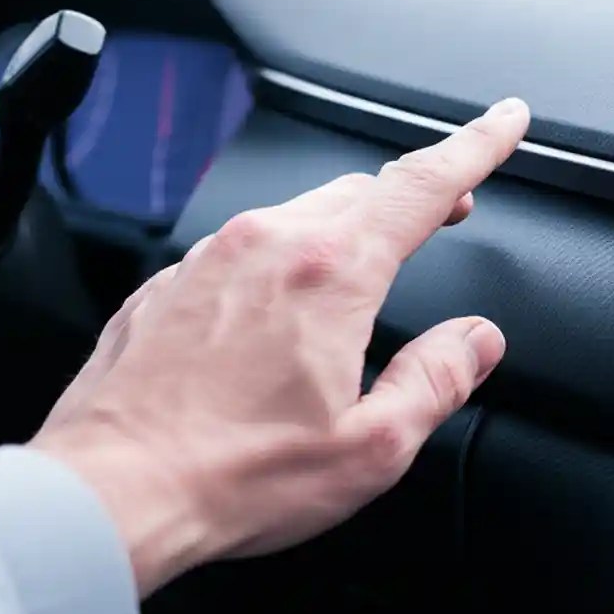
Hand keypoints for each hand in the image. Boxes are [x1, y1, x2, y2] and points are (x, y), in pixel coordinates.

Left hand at [29, 98, 529, 595]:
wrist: (110, 491)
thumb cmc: (232, 476)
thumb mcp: (369, 448)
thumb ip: (436, 381)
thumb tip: (476, 341)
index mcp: (330, 275)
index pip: (422, 185)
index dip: (475, 147)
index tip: (503, 121)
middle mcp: (267, 246)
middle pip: (362, 190)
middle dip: (413, 194)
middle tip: (446, 214)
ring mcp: (209, 259)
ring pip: (298, 213)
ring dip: (344, 228)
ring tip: (362, 272)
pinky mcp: (168, 283)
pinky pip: (242, 249)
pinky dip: (279, 263)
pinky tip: (277, 315)